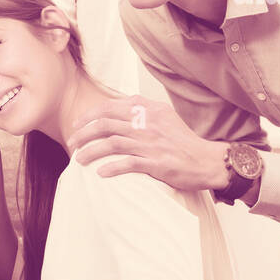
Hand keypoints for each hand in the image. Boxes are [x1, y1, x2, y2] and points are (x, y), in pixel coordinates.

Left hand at [68, 96, 228, 191]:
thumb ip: (142, 111)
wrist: (207, 161)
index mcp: (150, 110)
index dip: (89, 115)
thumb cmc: (182, 142)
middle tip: (72, 143)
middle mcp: (149, 124)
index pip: (111, 107)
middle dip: (83, 134)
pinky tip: (100, 173)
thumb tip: (115, 110)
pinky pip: (128, 164)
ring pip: (112, 143)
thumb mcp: (164, 117)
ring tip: (78, 159)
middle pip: (106, 124)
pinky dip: (111, 168)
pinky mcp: (157, 164)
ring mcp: (152, 144)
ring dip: (91, 151)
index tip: (77, 125)